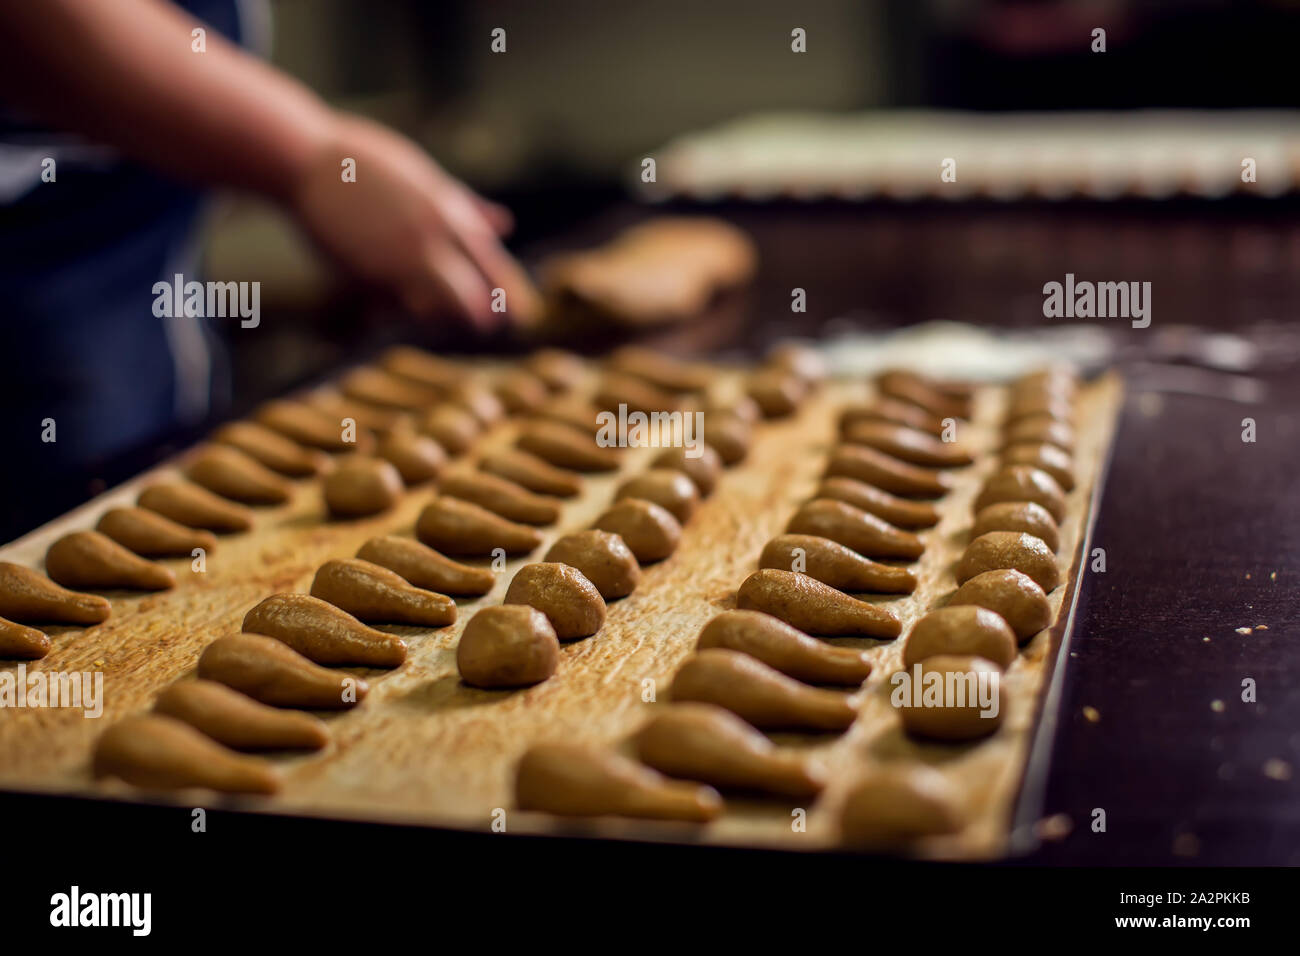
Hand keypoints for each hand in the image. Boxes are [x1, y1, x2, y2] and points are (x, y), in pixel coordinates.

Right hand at [290, 113, 538, 328]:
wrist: (307, 161)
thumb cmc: (367, 162)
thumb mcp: (426, 179)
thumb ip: (466, 207)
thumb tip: (504, 225)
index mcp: (448, 215)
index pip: (493, 265)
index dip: (512, 293)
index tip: (525, 315)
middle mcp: (427, 242)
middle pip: (468, 298)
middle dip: (481, 317)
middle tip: (488, 326)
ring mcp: (394, 262)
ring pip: (430, 310)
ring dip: (437, 314)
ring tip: (437, 310)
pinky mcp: (362, 277)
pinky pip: (389, 306)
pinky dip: (396, 306)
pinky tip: (392, 298)